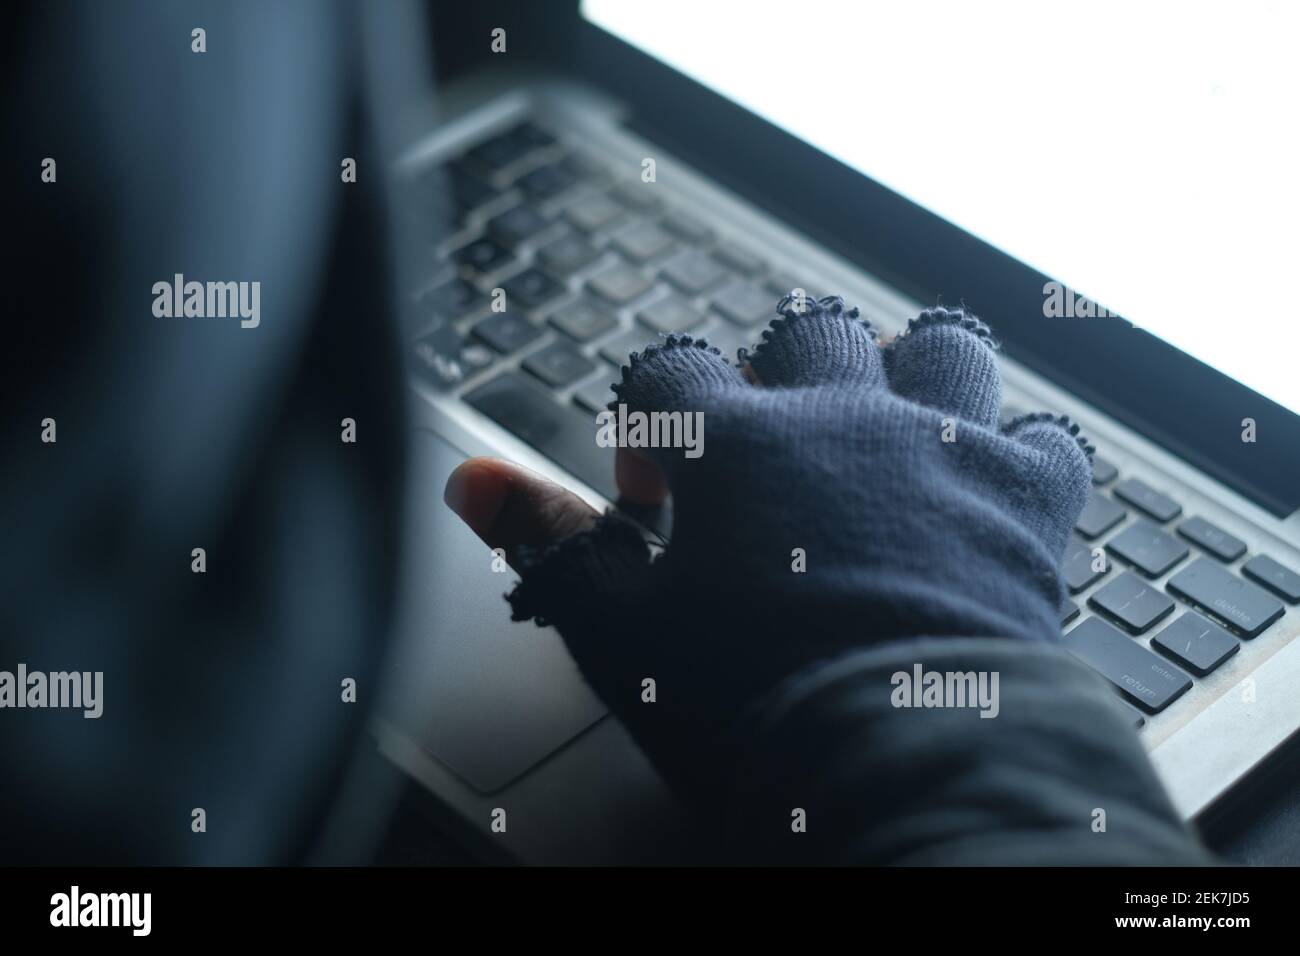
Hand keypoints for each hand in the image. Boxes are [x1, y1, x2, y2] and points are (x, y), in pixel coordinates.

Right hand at [444, 299, 1092, 796]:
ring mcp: (943, 448)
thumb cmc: (753, 703)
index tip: (654, 491)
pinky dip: (1017, 457)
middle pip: (805, 333)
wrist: (905, 759)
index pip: (667, 369)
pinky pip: (1043, 440)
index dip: (649, 419)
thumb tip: (470, 482)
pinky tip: (990, 489)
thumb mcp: (626, 628)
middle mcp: (842, 419)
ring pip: (938, 348)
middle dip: (778, 376)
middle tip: (770, 448)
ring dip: (909, 374)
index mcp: (734, 441)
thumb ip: (552, 541)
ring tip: (887, 425)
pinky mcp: (1026, 502)